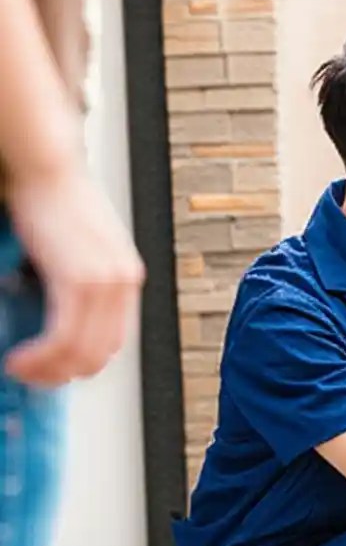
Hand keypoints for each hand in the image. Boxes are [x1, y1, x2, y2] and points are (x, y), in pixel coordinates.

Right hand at [4, 165, 145, 387]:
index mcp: (126, 277)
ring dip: (47, 371)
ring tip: (20, 369)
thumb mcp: (77, 249)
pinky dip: (41, 357)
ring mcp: (106, 283)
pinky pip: (65, 338)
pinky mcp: (81, 280)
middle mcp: (123, 282)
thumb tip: (55, 321)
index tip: (55, 369)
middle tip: (32, 376)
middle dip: (64, 374)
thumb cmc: (56, 202)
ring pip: (82, 353)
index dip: (83, 362)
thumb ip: (75, 284)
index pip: (113, 339)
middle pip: (101, 353)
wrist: (48, 169)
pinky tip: (20, 359)